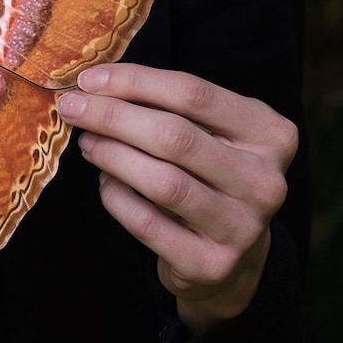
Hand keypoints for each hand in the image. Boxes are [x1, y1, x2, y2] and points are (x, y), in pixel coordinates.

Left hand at [57, 63, 297, 334]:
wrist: (230, 257)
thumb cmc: (207, 177)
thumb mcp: (208, 134)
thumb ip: (165, 107)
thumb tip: (95, 85)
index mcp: (270, 134)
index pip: (194, 94)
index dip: (134, 82)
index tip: (88, 79)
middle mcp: (264, 180)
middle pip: (175, 136)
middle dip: (112, 117)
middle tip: (72, 108)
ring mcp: (241, 227)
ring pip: (162, 182)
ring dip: (111, 155)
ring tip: (87, 143)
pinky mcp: (210, 263)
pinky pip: (146, 223)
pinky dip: (115, 196)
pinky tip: (105, 180)